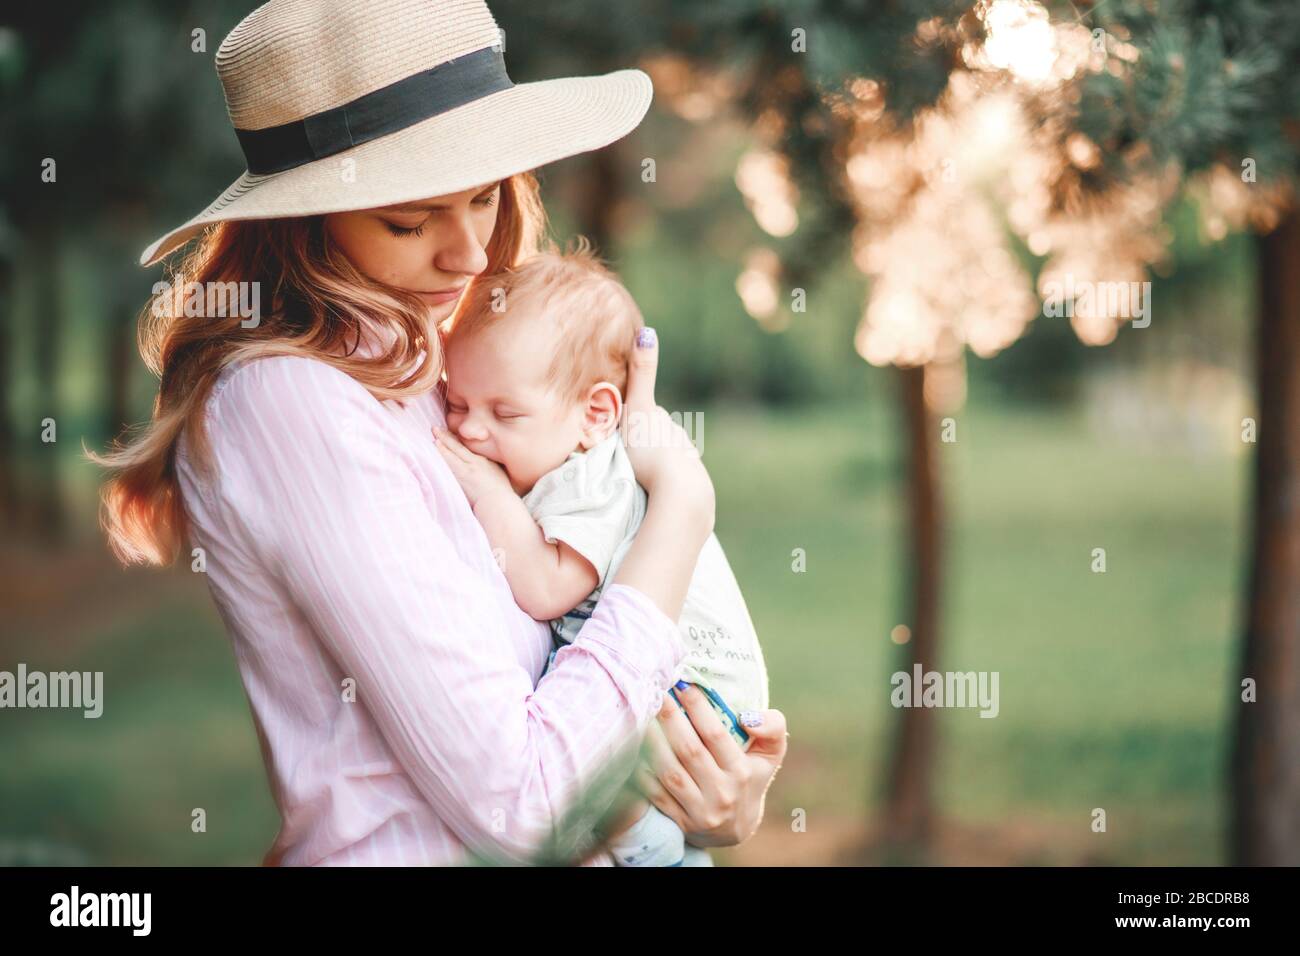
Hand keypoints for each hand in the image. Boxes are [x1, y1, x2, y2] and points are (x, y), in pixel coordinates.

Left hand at [432, 425, 514, 510]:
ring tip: (434, 437)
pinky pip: (449, 464)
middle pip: (457, 447)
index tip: (449, 432)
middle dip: (446, 437)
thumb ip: (489, 466)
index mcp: (483, 461)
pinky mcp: (461, 478)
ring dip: (442, 445)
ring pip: (452, 454)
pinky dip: (443, 456)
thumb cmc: (500, 492)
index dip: (456, 439)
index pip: (466, 447)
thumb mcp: (497, 473)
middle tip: (435, 428)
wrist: (498, 503)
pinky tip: (436, 451)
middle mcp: (474, 462)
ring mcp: (467, 470)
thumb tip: (484, 464)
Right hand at [620, 329, 713, 514]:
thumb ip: (642, 373)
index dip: (633, 415)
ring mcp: (686, 462)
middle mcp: (679, 438)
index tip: (622, 422)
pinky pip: (672, 481)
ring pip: (666, 458)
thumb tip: (647, 331)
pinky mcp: (689, 485)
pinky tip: (658, 489)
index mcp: (664, 421)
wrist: (678, 490)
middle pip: (657, 435)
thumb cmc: (651, 449)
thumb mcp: (639, 408)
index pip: (646, 414)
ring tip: (639, 474)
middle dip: (645, 439)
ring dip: (655, 462)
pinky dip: (665, 481)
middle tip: (626, 450)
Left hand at [634, 684, 786, 846]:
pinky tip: (634, 749)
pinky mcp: (679, 821)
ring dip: (652, 742)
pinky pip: (655, 795)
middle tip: (657, 692)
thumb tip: (748, 717)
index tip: (683, 684)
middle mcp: (721, 793)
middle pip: (689, 751)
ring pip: (670, 772)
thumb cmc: (751, 778)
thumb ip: (771, 728)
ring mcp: (699, 811)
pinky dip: (642, 773)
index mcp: (742, 772)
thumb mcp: (770, 754)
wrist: (735, 830)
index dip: (698, 708)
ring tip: (642, 715)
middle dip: (671, 718)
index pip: (716, 735)